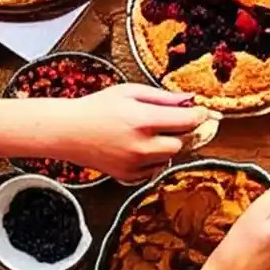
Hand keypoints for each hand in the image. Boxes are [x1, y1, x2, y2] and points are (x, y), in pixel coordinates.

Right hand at [45, 84, 219, 182]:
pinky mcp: (129, 177)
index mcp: (144, 120)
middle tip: (170, 121)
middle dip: (181, 131)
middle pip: (182, 142)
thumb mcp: (131, 92)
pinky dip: (153, 159)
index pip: (188, 121)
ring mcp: (136, 164)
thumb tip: (191, 99)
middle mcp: (142, 146)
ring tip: (147, 132)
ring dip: (167, 145)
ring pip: (170, 157)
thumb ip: (164, 97)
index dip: (199, 115)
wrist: (68, 131)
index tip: (201, 111)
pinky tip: (137, 146)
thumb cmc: (97, 108)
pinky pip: (155, 169)